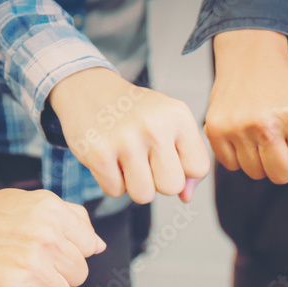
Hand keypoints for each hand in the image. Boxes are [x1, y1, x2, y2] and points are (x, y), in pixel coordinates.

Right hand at [0, 188, 103, 286]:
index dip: (69, 253)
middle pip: (80, 274)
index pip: (89, 245)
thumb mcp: (24, 203)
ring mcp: (29, 264)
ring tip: (19, 283)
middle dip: (59, 277)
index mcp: (50, 209)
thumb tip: (98, 245)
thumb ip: (67, 218)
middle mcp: (44, 235)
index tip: (44, 252)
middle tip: (27, 270)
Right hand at [50, 67, 210, 203]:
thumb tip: (186, 197)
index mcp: (178, 116)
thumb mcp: (170, 124)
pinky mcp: (98, 154)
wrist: (89, 89)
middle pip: (172, 187)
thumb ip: (187, 160)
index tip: (169, 154)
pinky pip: (116, 191)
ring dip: (136, 185)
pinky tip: (110, 158)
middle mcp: (154, 126)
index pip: (198, 168)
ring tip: (128, 161)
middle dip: (159, 180)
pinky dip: (112, 181)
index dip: (184, 169)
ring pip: (144, 195)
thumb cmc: (136, 112)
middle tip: (146, 160)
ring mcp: (125, 140)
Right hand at [206, 30, 287, 185]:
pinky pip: (231, 165)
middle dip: (284, 164)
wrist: (251, 59)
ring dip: (261, 161)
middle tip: (281, 141)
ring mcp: (238, 127)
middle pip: (280, 177)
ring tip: (263, 136)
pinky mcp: (215, 129)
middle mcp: (266, 124)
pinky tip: (244, 135)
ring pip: (255, 174)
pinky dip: (238, 156)